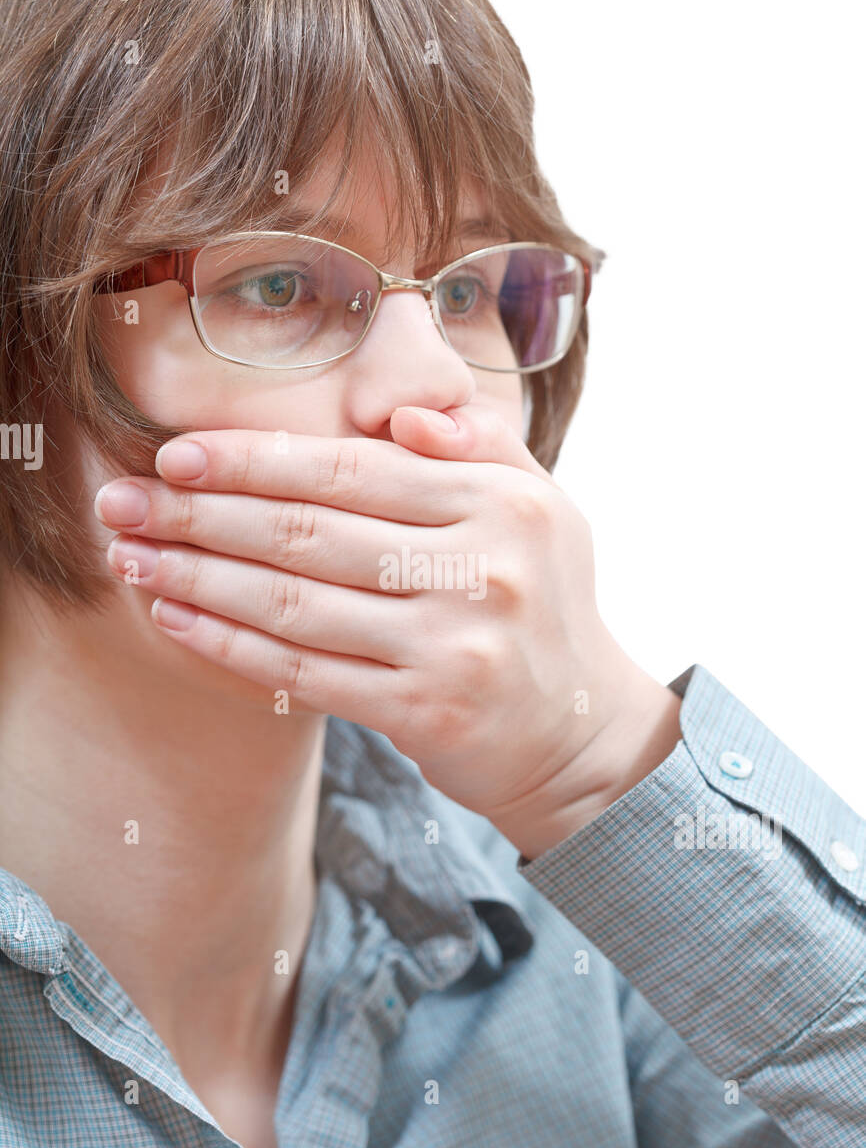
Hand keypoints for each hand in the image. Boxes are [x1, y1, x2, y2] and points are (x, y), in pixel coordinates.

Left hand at [94, 404, 681, 856]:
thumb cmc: (543, 603)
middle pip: (308, 532)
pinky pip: (305, 673)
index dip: (252, 458)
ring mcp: (451, 646)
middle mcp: (478, 569)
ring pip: (294, 604)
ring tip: (128, 559)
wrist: (583, 733)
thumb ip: (477, 445)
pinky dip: (231, 646)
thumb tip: (401, 414)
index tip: (173, 453)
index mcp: (497, 501)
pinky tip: (177, 622)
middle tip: (120, 503)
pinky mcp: (425, 712)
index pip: (349, 468)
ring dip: (197, 579)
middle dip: (200, 514)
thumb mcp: (539, 506)